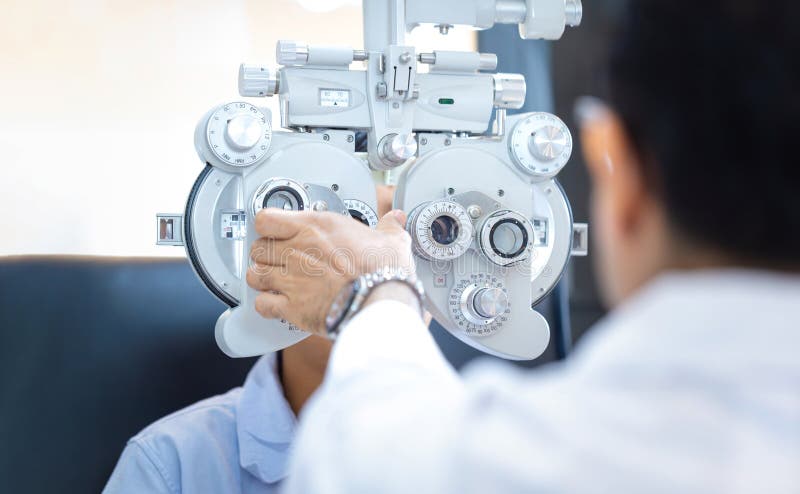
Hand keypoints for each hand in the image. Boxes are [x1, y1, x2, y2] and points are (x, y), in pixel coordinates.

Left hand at [247, 208, 413, 335]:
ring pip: (254, 275)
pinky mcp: (291, 307)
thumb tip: (394, 219)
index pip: (267, 219)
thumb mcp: (392, 240)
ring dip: (261, 279)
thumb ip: (388, 227)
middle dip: (265, 255)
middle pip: (258, 248)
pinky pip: (262, 304)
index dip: (269, 226)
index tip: (276, 231)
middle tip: (278, 259)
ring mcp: (291, 279)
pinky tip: (276, 305)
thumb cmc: (384, 270)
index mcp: (316, 227)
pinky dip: (266, 305)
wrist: (381, 300)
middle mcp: (297, 250)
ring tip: (273, 282)